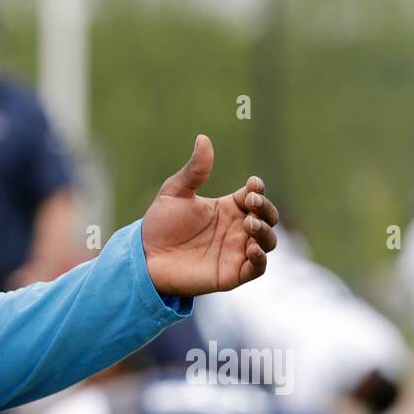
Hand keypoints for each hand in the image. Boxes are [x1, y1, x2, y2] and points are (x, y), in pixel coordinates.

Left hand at [141, 134, 278, 295]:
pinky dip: (260, 259)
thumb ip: (194, 170)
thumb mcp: (175, 192)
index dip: (258, 189)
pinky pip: (257, 268)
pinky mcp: (231, 274)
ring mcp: (236, 252)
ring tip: (249, 224)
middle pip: (268, 217)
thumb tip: (204, 138)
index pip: (254, 196)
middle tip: (251, 202)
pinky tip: (251, 248)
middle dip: (266, 208)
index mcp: (228, 208)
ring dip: (266, 231)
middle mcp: (236, 229)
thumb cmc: (160, 224)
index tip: (252, 184)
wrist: (145, 256)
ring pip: (268, 241)